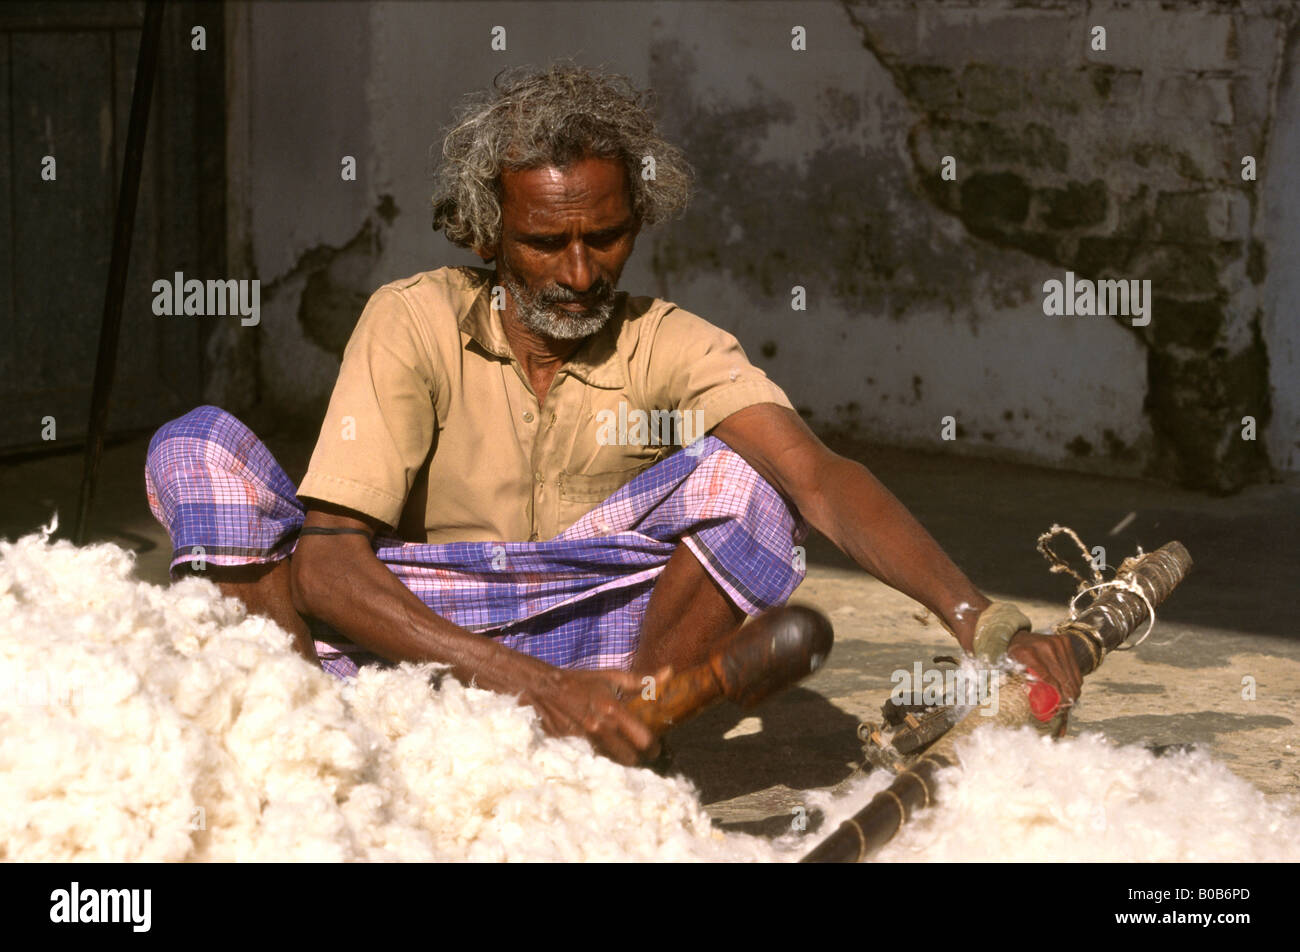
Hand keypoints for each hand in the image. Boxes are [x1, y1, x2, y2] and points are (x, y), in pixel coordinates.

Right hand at [521, 667, 662, 765]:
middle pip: (629, 758)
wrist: (546, 687)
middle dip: (639, 758)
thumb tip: (669, 672)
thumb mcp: (611, 677)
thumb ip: (641, 680)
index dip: (653, 747)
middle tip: (642, 753)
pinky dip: (604, 758)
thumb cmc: (583, 681)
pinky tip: (608, 752)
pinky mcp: (573, 746)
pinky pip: (596, 758)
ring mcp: (585, 739)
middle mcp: (600, 727)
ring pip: (612, 762)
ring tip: (627, 753)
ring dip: (622, 760)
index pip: (643, 739)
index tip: (656, 746)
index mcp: (613, 709)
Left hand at [1007, 630, 1080, 735]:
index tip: (1059, 708)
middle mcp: (1044, 645)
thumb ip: (1017, 689)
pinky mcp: (1064, 641)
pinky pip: (1075, 666)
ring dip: (1074, 689)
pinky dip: (1075, 679)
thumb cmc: (1014, 660)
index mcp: (1027, 653)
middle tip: (1067, 708)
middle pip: (1062, 677)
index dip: (1057, 695)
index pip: (1048, 678)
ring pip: (1071, 672)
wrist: (1019, 637)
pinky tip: (1074, 689)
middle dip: (1068, 696)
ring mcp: (1056, 642)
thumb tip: (1024, 709)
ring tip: (1072, 701)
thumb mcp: (1012, 672)